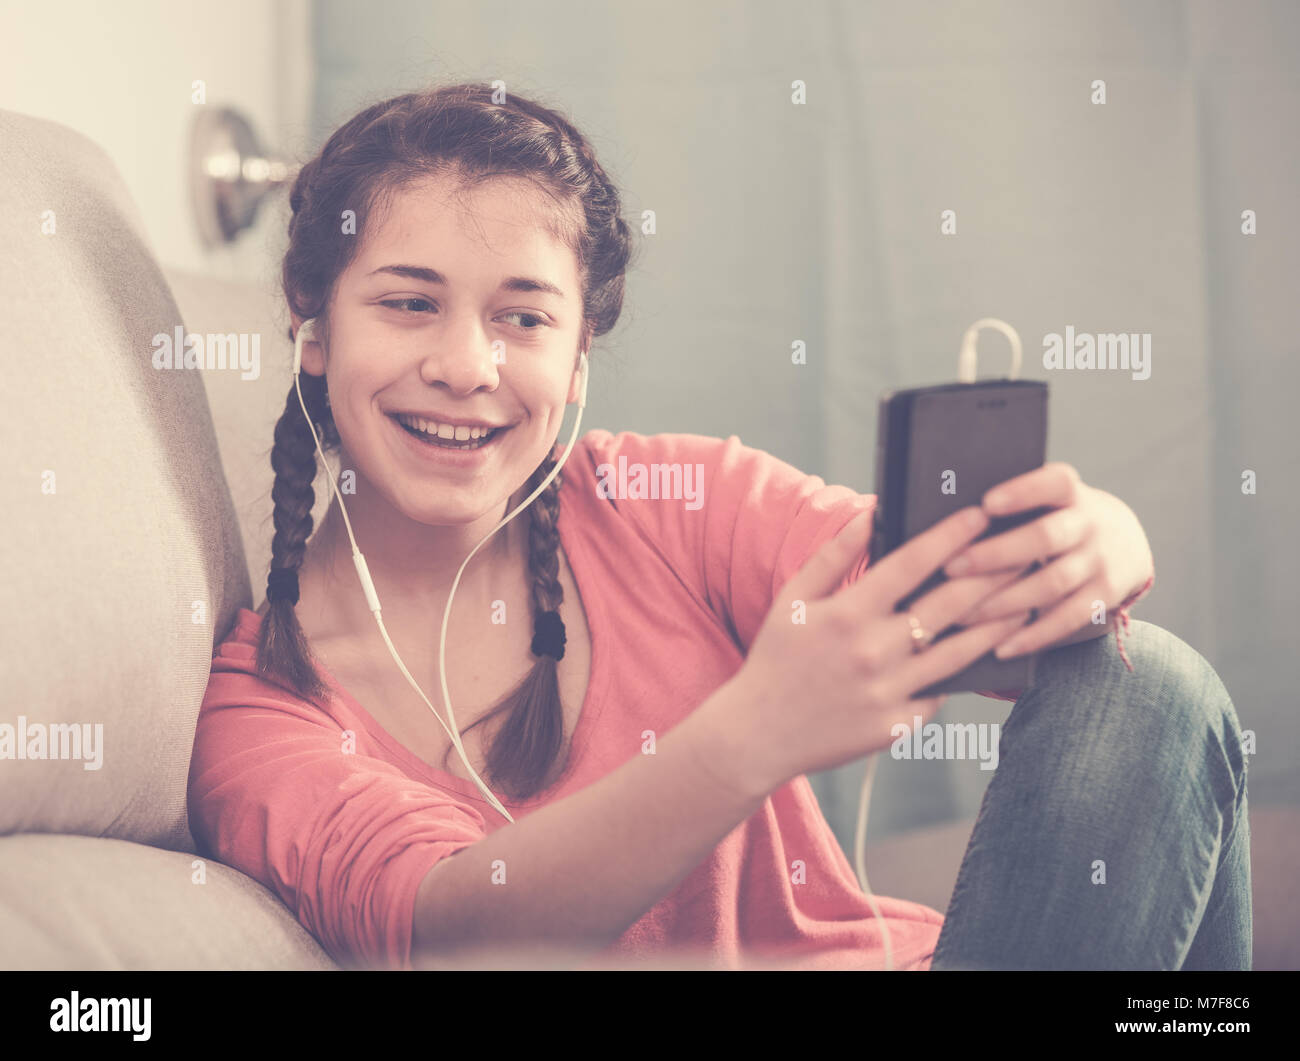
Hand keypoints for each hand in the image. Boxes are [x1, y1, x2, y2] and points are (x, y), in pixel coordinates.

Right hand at [720, 505, 1035, 793]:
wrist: (758, 733)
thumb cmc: (776, 657)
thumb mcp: (794, 599)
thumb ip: (834, 555)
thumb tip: (872, 512)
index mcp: (847, 613)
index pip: (912, 563)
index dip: (950, 535)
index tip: (980, 514)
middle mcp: (873, 651)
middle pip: (949, 603)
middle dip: (992, 572)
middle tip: (1025, 550)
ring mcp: (889, 692)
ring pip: (961, 651)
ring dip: (999, 622)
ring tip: (1027, 600)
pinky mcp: (898, 726)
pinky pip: (942, 692)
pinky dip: (965, 671)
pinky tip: (991, 651)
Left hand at [940, 463, 1154, 657]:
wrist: (1125, 541)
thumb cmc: (1058, 516)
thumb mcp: (1049, 498)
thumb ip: (1013, 503)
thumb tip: (951, 519)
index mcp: (1070, 492)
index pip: (1054, 483)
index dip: (1023, 492)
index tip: (986, 503)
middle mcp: (1090, 525)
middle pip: (1045, 538)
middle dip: (996, 554)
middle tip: (951, 567)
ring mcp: (1100, 562)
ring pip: (1051, 584)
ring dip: (1005, 601)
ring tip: (963, 614)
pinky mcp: (1106, 597)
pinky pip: (1068, 620)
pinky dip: (1034, 636)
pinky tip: (1000, 647)